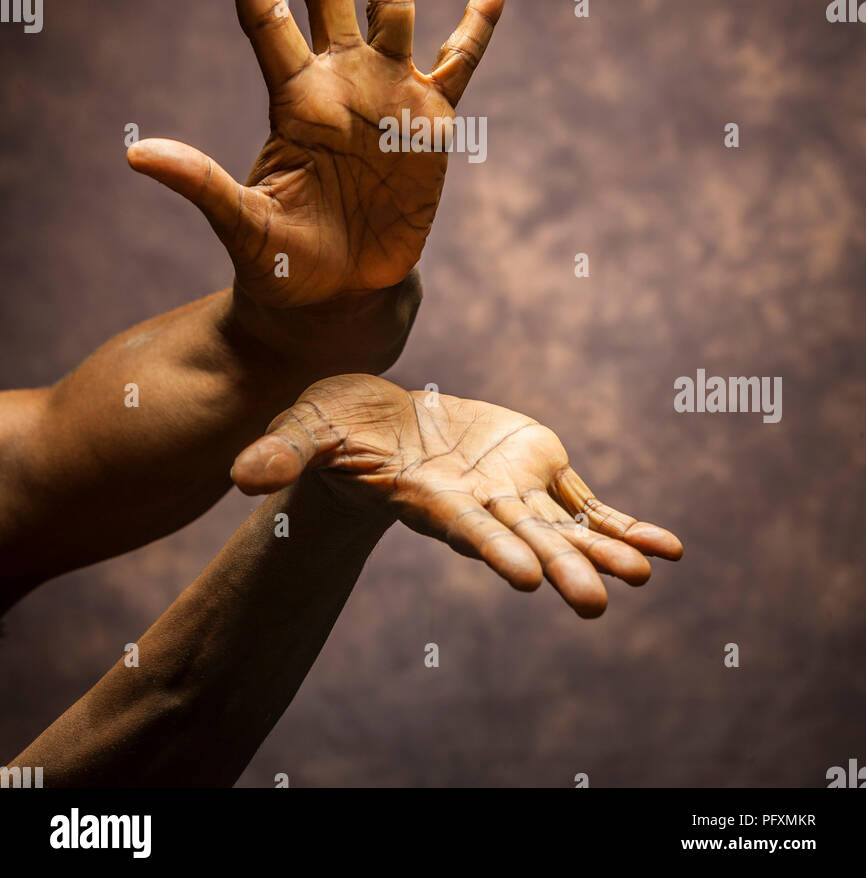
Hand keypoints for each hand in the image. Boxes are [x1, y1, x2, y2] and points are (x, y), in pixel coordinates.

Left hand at [127, 0, 505, 307]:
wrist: (342, 294)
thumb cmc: (286, 266)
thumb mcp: (244, 227)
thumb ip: (202, 186)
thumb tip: (136, 155)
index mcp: (295, 101)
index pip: (264, 17)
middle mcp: (340, 83)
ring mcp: (388, 92)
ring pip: (392, 2)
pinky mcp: (432, 117)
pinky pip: (462, 58)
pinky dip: (479, 22)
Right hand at [230, 375, 682, 618]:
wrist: (378, 424)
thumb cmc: (334, 428)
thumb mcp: (306, 428)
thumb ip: (283, 453)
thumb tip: (242, 477)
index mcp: (427, 499)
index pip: (461, 528)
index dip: (491, 547)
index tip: (522, 578)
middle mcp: (477, 507)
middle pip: (523, 541)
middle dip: (561, 567)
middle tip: (598, 602)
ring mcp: (512, 492)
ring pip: (566, 529)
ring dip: (607, 551)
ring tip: (650, 572)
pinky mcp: (537, 472)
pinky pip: (588, 505)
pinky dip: (625, 526)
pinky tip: (670, 551)